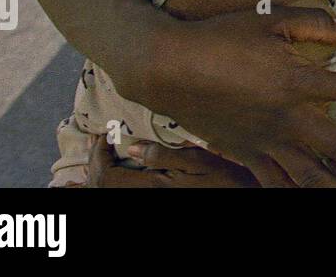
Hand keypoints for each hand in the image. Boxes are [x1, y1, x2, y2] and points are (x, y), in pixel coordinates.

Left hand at [87, 141, 257, 187]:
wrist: (240, 198)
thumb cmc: (225, 181)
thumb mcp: (200, 161)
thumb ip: (164, 154)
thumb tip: (131, 147)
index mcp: (151, 186)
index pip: (105, 176)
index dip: (97, 155)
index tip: (102, 136)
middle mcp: (145, 198)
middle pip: (102, 187)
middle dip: (94, 164)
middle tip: (97, 142)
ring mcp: (151, 200)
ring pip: (110, 193)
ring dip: (98, 176)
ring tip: (97, 158)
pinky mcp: (159, 198)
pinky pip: (122, 195)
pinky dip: (110, 186)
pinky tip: (110, 176)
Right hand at [115, 6, 335, 187]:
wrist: (168, 68)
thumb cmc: (220, 37)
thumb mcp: (269, 19)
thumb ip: (314, 23)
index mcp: (296, 81)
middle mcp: (286, 118)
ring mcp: (266, 142)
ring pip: (314, 176)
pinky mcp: (247, 155)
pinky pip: (279, 182)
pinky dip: (301, 191)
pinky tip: (320, 195)